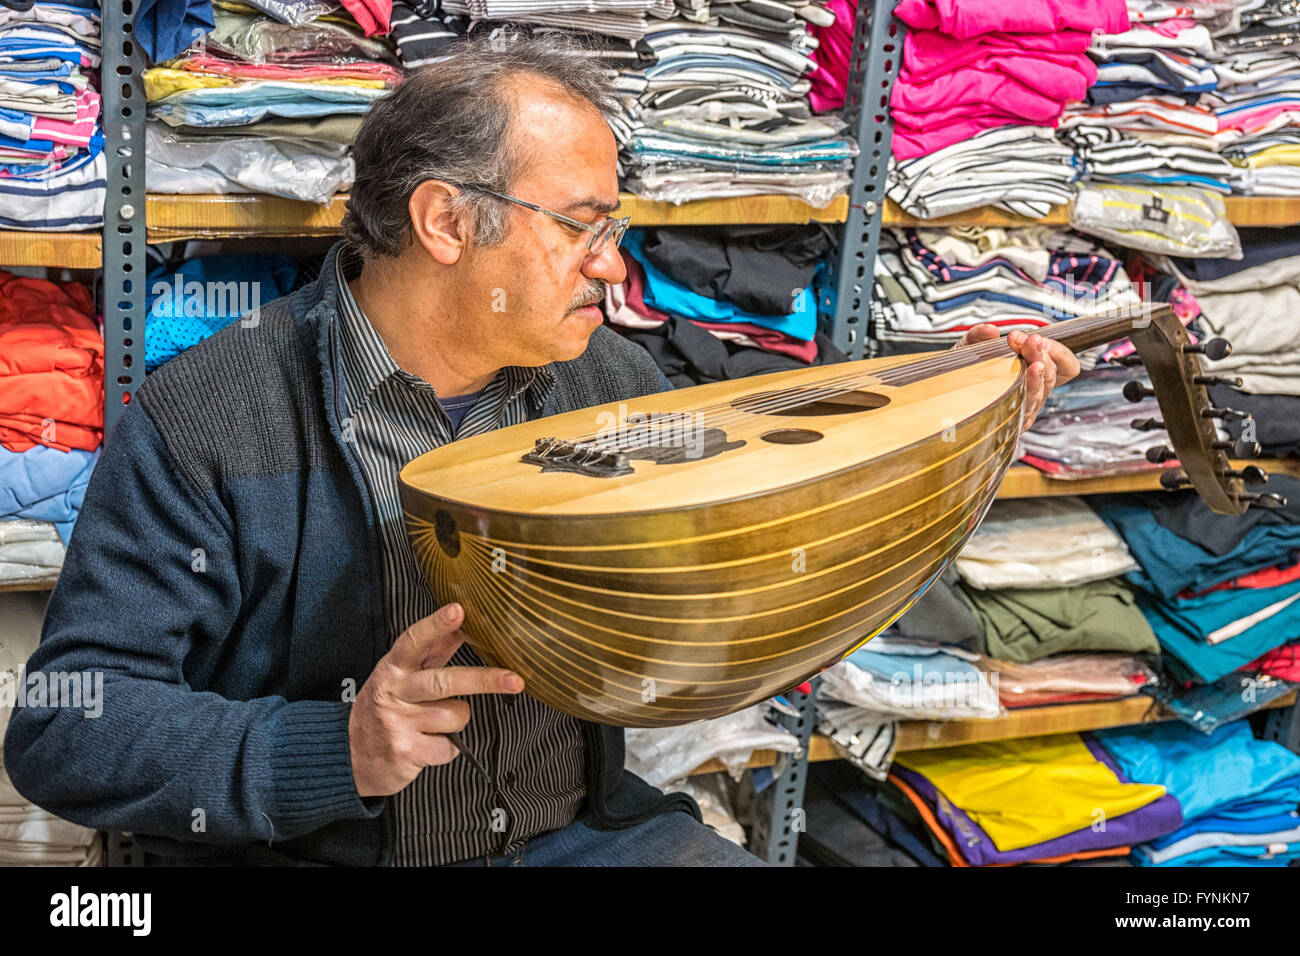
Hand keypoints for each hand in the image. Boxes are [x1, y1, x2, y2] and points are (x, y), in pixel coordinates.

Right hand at [347, 602, 523, 796]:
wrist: (348, 755)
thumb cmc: (384, 708)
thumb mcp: (399, 676)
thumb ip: (431, 652)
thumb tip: (464, 625)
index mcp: (394, 668)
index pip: (415, 641)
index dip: (437, 625)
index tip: (459, 611)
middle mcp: (395, 692)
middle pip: (445, 681)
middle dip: (484, 680)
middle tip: (514, 680)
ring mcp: (399, 723)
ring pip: (456, 715)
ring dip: (455, 721)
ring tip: (434, 724)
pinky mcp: (407, 752)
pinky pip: (450, 746)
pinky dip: (447, 748)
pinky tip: (428, 744)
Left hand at [954, 325, 1080, 433]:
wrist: (937, 401)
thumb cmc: (959, 377)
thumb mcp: (967, 352)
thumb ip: (977, 337)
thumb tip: (990, 330)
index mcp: (1032, 374)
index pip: (1065, 367)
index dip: (1057, 351)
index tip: (1034, 337)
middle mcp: (1033, 393)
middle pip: (1052, 374)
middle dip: (1042, 353)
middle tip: (1029, 340)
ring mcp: (1023, 408)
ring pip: (1042, 390)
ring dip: (1038, 369)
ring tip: (1033, 357)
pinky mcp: (1012, 423)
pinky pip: (1027, 407)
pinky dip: (1028, 388)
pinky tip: (1024, 377)